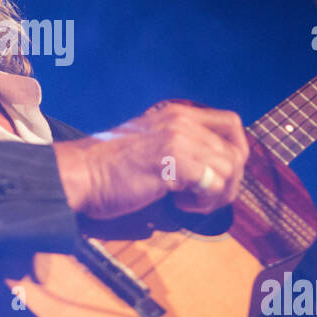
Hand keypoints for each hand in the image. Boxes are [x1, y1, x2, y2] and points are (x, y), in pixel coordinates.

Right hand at [53, 100, 248, 219]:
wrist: (80, 174)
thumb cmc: (109, 169)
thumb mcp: (151, 144)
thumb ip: (181, 147)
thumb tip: (215, 172)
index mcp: (178, 114)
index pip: (232, 123)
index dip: (236, 151)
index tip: (219, 176)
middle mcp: (183, 120)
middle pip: (236, 151)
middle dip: (228, 183)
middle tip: (202, 198)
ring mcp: (179, 138)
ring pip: (229, 170)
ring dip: (214, 195)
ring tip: (185, 202)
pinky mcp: (174, 160)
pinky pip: (213, 183)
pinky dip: (201, 201)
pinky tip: (177, 203)